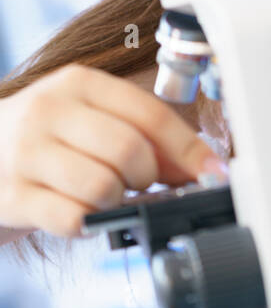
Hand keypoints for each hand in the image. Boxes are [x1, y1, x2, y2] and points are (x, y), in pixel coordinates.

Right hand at [0, 64, 223, 239]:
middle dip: (148, 177)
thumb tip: (200, 166)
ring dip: (116, 202)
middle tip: (139, 183)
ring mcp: (26, 153)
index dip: (189, 149)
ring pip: (103, 187)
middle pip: (131, 151)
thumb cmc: (44, 139)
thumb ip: (141, 133)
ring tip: (104, 196)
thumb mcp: (88, 118)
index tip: (213, 172)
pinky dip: (88, 224)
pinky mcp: (11, 196)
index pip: (150, 114)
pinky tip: (80, 213)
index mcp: (79, 83)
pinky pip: (72, 219)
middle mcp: (50, 110)